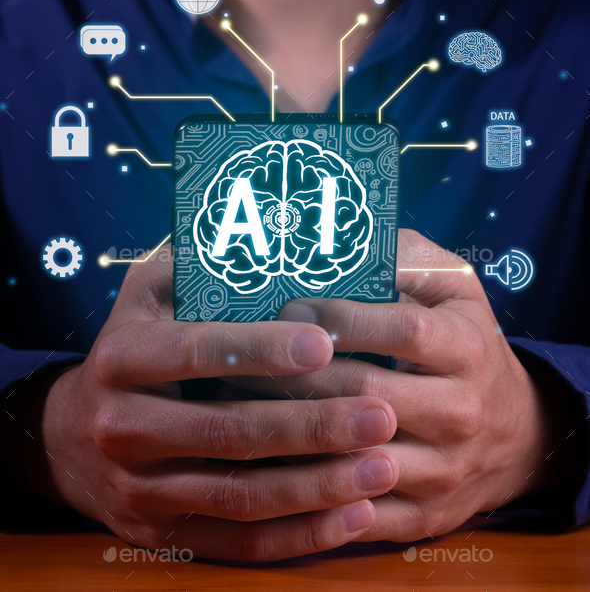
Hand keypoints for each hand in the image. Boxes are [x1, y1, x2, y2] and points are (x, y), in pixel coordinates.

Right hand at [16, 246, 397, 560]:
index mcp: (123, 356)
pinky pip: (238, 542)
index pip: (196, 351)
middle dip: (312, 424)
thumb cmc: (134, 344)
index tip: (325, 343)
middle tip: (382, 413)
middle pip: (229, 431)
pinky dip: (300, 534)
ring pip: (241, 494)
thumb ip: (197, 262)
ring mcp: (141, 489)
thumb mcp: (148, 291)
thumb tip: (268, 224)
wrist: (72, 435)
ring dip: (319, 485)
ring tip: (385, 466)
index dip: (260, 349)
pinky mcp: (162, 534)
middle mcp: (123, 426)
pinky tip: (354, 514)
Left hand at [222, 229, 555, 542]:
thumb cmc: (468, 345)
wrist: (519, 434)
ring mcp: (444, 470)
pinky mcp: (425, 516)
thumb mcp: (455, 289)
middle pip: (365, 392)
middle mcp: (461, 412)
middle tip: (241, 358)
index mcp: (467, 348)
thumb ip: (408, 258)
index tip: (289, 308)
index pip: (401, 329)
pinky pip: (353, 508)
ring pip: (352, 456)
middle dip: (294, 374)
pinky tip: (263, 459)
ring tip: (236, 404)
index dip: (341, 317)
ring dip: (286, 432)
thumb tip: (343, 244)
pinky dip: (303, 486)